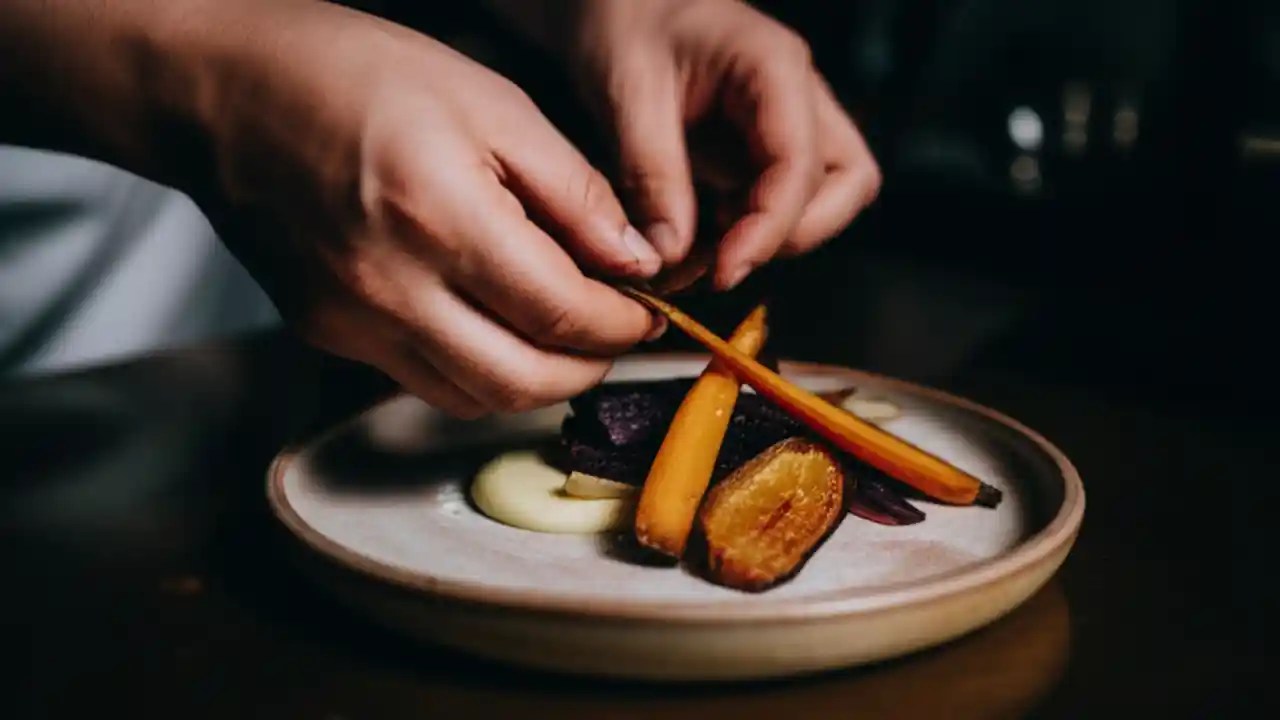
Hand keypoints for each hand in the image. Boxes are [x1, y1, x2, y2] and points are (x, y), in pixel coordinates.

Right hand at [185, 1, 663, 416]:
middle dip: (590, 366)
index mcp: (442, 218)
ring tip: (564, 334)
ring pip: (474, 397)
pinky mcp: (326, 334)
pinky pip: (423, 380)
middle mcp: (392, 289)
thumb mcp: (490, 104)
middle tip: (617, 334)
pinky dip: (478, 370)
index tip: (647, 310)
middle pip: (523, 381)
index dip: (623, 324)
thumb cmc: (355, 76)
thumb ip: (572, 191)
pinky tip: (495, 327)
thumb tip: (632, 261)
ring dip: (536, 380)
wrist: (222, 93)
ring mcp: (352, 323)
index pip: (563, 313)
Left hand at [562, 0, 881, 288]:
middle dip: (792, 234)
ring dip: (777, 236)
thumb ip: (652, 176)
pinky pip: (784, 199)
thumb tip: (670, 256)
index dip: (770, 229)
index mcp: (774, 67)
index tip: (724, 272)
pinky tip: (698, 239)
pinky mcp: (766, 146)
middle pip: (848, 182)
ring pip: (829, 194)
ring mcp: (789, 121)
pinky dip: (750, 231)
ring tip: (707, 251)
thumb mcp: (626, 94)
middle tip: (723, 260)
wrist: (615, 4)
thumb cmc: (622, 25)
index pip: (802, 164)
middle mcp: (798, 95)